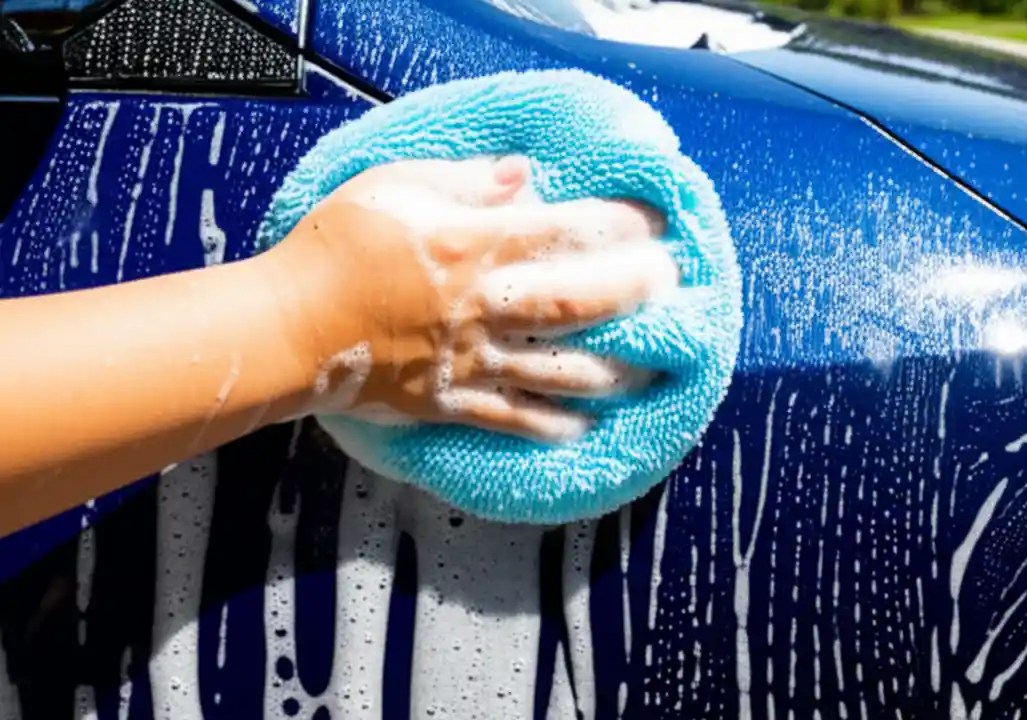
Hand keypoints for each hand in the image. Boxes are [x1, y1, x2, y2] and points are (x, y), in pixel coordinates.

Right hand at [263, 156, 677, 441]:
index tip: (655, 221)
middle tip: (673, 287)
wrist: (286, 327)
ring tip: (654, 364)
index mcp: (470, 247)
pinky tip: (592, 425)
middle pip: (577, 304)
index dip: (618, 226)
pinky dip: (558, 426)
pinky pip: (517, 421)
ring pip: (561, 370)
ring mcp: (472, 362)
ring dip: (615, 368)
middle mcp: (482, 308)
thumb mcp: (394, 186)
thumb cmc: (336, 247)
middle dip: (633, 295)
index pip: (563, 233)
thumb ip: (466, 182)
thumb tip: (526, 175)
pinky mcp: (454, 403)